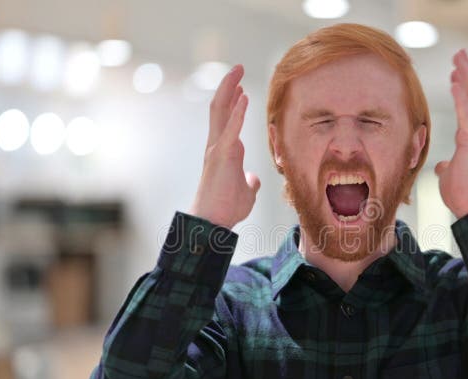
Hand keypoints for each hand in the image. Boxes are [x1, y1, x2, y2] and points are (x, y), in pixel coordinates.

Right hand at [189, 65, 260, 228]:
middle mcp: (217, 145)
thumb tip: (254, 179)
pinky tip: (244, 97)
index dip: (233, 102)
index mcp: (223, 151)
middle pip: (220, 108)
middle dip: (229, 86)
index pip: (227, 120)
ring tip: (238, 71)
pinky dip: (238, 112)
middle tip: (238, 67)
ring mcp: (218, 149)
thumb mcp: (245, 192)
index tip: (241, 88)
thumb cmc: (226, 209)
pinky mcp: (222, 156)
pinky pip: (231, 129)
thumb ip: (249, 182)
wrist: (213, 223)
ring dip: (229, 89)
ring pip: (220, 112)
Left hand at [435, 50, 467, 218]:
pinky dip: (460, 97)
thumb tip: (442, 166)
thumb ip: (447, 166)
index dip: (464, 87)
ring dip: (466, 76)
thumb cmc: (463, 193)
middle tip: (460, 54)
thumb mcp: (450, 175)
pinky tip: (454, 81)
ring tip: (458, 59)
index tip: (456, 72)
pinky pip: (466, 114)